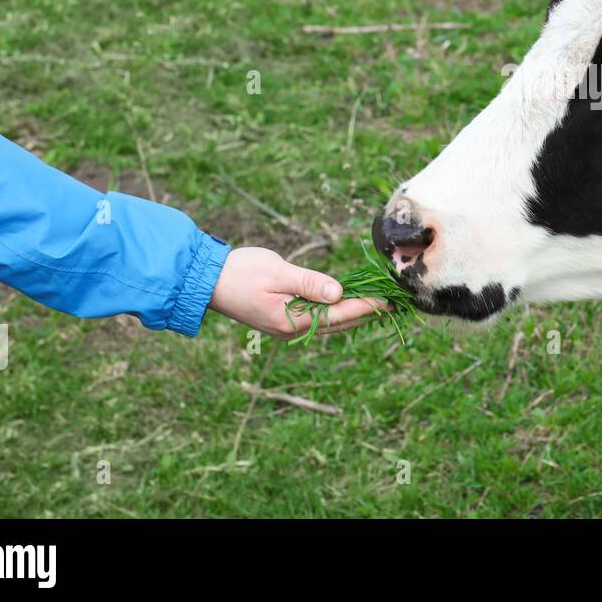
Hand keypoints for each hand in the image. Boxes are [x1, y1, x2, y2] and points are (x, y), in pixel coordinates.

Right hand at [209, 247, 386, 339]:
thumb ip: (309, 283)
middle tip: (394, 306)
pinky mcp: (281, 320)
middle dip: (367, 313)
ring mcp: (286, 327)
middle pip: (338, 322)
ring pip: (329, 323)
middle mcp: (292, 329)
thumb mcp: (276, 272)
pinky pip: (317, 319)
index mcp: (292, 319)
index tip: (389, 301)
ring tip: (378, 307)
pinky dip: (336, 312)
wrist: (206, 281)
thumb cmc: (240, 272)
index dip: (366, 306)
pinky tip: (347, 305)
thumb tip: (339, 292)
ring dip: (354, 314)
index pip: (338, 313)